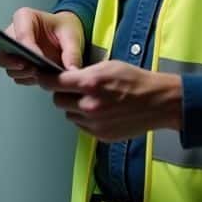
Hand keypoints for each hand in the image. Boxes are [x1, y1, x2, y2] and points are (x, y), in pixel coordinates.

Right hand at [0, 7, 83, 83]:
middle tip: (33, 69)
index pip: (21, 34)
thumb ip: (72, 52)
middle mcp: (14, 33)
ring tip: (40, 74)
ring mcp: (13, 50)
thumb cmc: (64, 29)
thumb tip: (71, 70)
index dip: (29, 49)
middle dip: (16, 63)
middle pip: (5, 52)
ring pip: (8, 67)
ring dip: (23, 74)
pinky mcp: (17, 64)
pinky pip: (17, 75)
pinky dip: (28, 79)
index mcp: (25, 17)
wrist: (65, 36)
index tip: (40, 59)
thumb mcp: (72, 36)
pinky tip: (41, 77)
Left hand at [42, 60, 181, 141]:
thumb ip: (83, 73)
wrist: (158, 103)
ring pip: (68, 114)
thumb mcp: (107, 66)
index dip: (45, 79)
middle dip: (62, 94)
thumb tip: (64, 77)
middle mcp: (89, 105)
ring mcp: (94, 123)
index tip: (43, 77)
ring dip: (74, 108)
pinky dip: (85, 119)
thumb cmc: (136, 81)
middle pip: (57, 101)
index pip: (53, 83)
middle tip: (73, 89)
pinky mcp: (101, 135)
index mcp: (90, 84)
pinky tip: (100, 111)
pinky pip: (81, 126)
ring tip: (91, 100)